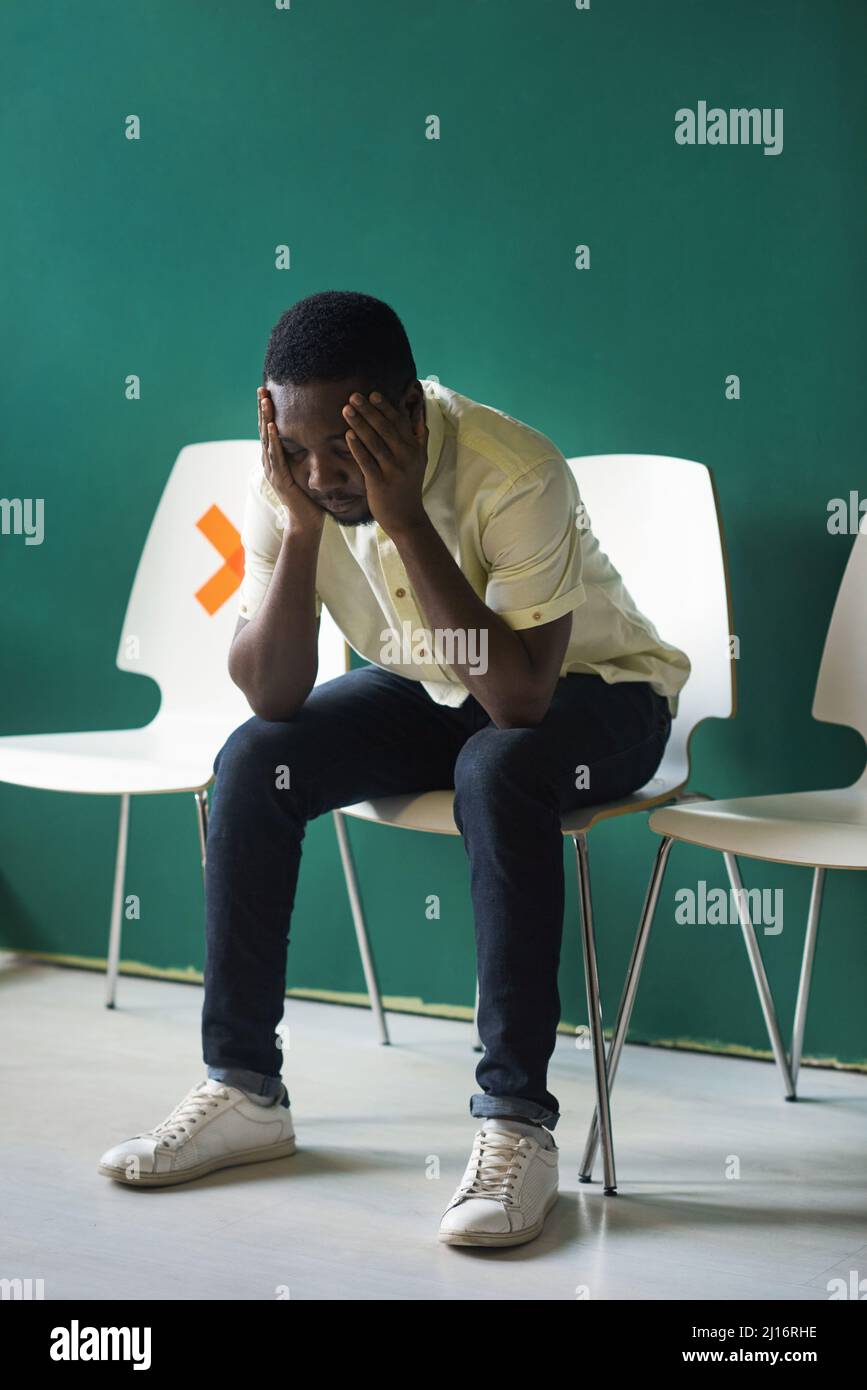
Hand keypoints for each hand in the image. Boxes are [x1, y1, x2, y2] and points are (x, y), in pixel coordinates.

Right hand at [257, 388, 323, 534]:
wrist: (306, 523)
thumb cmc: (310, 498)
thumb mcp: (307, 471)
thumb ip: (306, 455)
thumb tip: (318, 436)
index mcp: (276, 460)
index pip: (270, 430)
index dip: (267, 411)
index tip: (267, 392)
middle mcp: (270, 463)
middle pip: (264, 430)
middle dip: (262, 409)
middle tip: (261, 388)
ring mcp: (273, 472)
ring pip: (267, 440)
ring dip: (265, 419)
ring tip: (264, 400)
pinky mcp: (280, 480)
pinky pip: (276, 456)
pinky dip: (273, 441)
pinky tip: (273, 427)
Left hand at [341, 390, 428, 536]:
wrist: (407, 517)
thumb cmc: (409, 486)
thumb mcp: (421, 460)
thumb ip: (419, 436)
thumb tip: (420, 411)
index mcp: (415, 448)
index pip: (400, 422)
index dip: (386, 407)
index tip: (373, 394)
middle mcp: (406, 457)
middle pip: (385, 428)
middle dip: (369, 411)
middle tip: (354, 396)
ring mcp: (393, 470)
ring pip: (375, 442)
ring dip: (360, 424)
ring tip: (347, 410)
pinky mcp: (380, 482)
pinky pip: (367, 461)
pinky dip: (357, 448)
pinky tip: (348, 435)